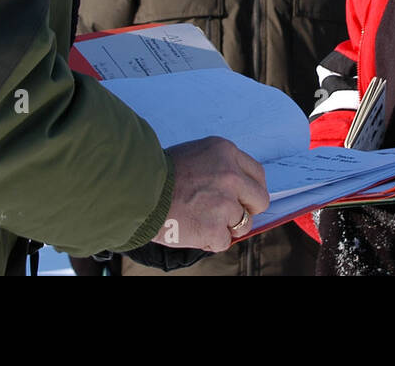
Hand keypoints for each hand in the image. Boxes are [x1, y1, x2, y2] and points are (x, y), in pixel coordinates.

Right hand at [155, 137, 268, 251]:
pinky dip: (208, 240)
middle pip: (260, 200)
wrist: (135, 190)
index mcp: (226, 152)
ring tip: (200, 220)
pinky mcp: (215, 227)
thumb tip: (236, 192)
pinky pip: (223, 241)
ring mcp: (225, 202)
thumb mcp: (195, 155)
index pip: (257, 174)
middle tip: (227, 214)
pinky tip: (191, 229)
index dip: (250, 190)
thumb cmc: (158, 174)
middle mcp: (231, 175)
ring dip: (224, 227)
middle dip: (246, 210)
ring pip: (243, 224)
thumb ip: (219, 168)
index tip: (243, 198)